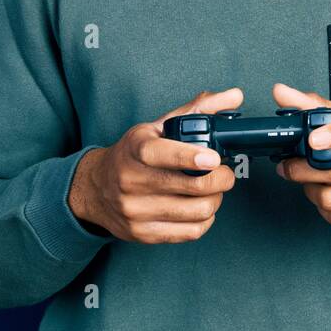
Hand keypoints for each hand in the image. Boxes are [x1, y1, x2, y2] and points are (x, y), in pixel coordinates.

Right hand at [68, 88, 240, 243]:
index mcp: (135, 149)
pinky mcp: (142, 233)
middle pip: (191, 187)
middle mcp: (131, 180)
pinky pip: (190, 233)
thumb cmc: (133, 153)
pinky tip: (201, 207)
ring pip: (197, 212)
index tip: (213, 158)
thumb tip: (235, 96)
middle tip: (226, 173)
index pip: (160, 153)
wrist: (96, 187)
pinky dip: (205, 220)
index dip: (190, 157)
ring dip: (216, 200)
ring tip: (213, 190)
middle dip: (221, 180)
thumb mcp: (157, 126)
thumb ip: (197, 111)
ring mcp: (135, 210)